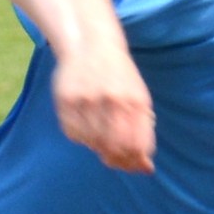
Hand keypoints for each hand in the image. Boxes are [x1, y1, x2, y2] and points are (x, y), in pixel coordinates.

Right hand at [51, 45, 156, 172]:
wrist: (91, 43)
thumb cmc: (119, 77)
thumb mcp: (139, 98)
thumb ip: (144, 133)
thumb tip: (146, 169)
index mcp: (135, 101)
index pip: (137, 146)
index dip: (135, 162)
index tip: (134, 165)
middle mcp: (113, 100)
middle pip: (115, 148)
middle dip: (116, 160)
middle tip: (114, 158)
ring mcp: (88, 99)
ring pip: (93, 143)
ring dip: (98, 146)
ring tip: (100, 135)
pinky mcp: (66, 99)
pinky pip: (73, 134)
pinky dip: (80, 137)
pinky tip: (85, 126)